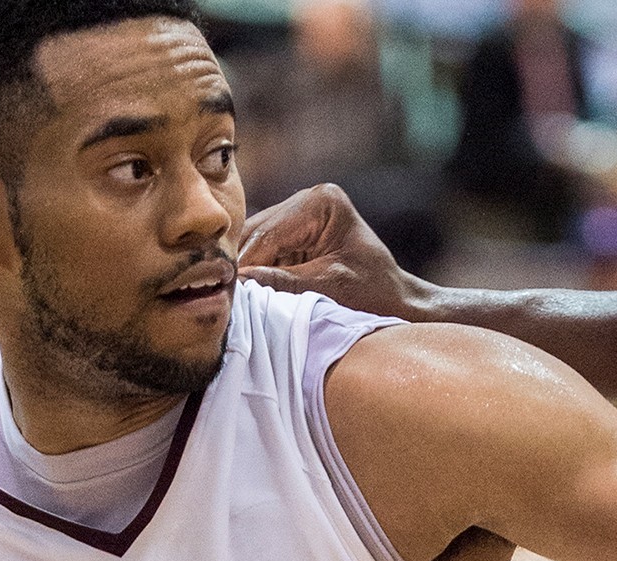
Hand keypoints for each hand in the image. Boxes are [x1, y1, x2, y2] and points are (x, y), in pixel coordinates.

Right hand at [237, 183, 427, 318]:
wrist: (396, 302)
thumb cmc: (375, 293)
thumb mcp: (330, 288)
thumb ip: (285, 282)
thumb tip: (240, 282)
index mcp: (321, 202)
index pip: (269, 232)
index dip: (245, 264)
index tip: (225, 292)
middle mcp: (306, 200)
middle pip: (257, 233)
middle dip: (240, 266)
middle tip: (220, 297)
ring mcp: (298, 215)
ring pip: (254, 243)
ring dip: (243, 271)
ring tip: (228, 300)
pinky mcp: (294, 235)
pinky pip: (263, 253)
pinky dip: (254, 274)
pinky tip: (244, 296)